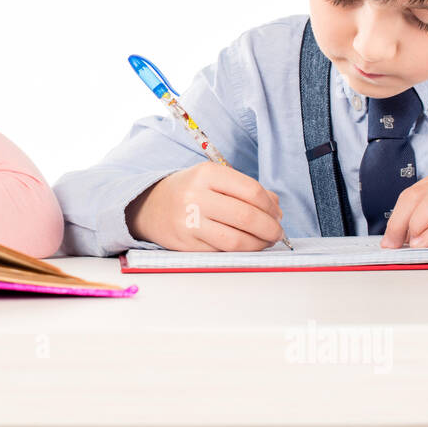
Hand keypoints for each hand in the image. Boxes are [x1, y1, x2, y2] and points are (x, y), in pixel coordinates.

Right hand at [127, 161, 284, 250]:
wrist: (149, 206)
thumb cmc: (189, 191)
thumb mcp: (213, 178)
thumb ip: (245, 189)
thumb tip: (276, 209)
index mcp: (206, 174)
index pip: (251, 191)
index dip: (271, 207)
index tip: (277, 214)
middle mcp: (196, 197)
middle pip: (247, 217)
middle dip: (270, 228)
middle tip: (277, 233)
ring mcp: (189, 223)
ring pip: (237, 241)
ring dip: (259, 244)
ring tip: (265, 242)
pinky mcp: (186, 245)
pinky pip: (222, 252)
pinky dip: (241, 252)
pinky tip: (246, 247)